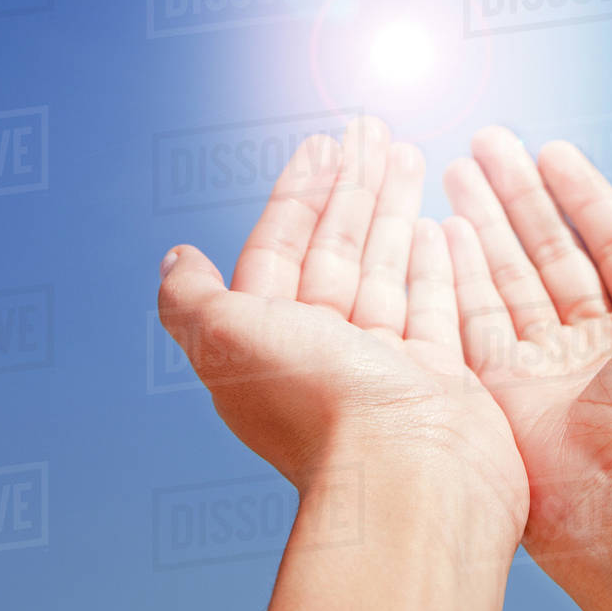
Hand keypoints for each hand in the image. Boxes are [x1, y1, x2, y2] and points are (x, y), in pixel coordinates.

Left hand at [158, 117, 527, 553]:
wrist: (409, 482)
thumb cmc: (319, 408)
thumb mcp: (228, 340)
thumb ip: (193, 299)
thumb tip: (173, 257)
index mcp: (273, 340)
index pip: (283, 248)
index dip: (298, 194)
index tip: (321, 144)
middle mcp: (325, 350)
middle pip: (338, 247)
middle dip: (351, 186)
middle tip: (370, 128)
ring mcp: (384, 363)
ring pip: (386, 267)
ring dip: (393, 208)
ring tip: (406, 153)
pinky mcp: (437, 376)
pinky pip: (433, 304)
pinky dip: (433, 263)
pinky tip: (437, 224)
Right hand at [442, 126, 611, 564]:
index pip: (607, 241)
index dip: (580, 194)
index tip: (550, 150)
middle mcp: (595, 343)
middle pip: (547, 251)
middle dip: (517, 194)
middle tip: (486, 142)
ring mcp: (544, 368)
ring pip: (505, 275)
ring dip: (481, 219)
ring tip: (455, 165)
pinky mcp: (498, 390)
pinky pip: (471, 316)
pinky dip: (454, 270)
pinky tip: (437, 224)